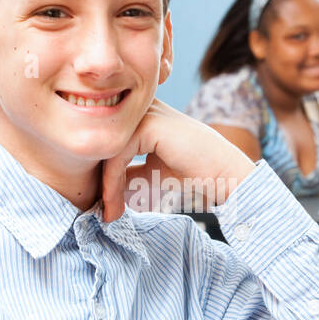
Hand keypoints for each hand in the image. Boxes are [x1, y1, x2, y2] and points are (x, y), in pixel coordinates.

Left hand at [100, 100, 255, 221]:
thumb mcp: (149, 173)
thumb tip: (95, 188)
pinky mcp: (149, 124)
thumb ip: (125, 173)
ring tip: (112, 212)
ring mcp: (145, 112)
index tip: (106, 205)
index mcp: (141, 114)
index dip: (102, 172)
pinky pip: (117, 154)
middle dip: (100, 181)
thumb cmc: (191, 172)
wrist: (222, 173)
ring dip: (106, 186)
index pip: (107, 140)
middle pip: (102, 143)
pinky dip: (113, 182)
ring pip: (106, 150)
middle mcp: (141, 107)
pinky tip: (117, 202)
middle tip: (106, 212)